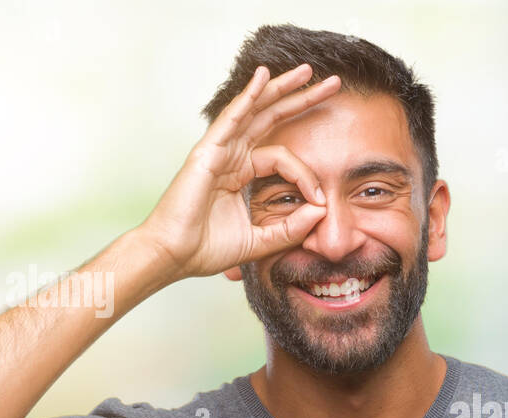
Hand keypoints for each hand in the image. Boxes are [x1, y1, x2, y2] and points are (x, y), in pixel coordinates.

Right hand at [137, 63, 340, 279]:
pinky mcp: (208, 151)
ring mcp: (219, 150)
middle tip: (332, 84)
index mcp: (242, 174)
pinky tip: (265, 76)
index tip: (320, 200)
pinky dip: (249, 96)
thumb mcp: (262, 241)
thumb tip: (322, 210)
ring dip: (283, 88)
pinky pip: (232, 117)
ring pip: (256, 110)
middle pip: (272, 118)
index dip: (306, 176)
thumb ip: (292, 228)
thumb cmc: (207, 249)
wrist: (175, 256)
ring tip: (309, 71)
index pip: (284, 159)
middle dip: (302, 99)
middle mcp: (232, 156)